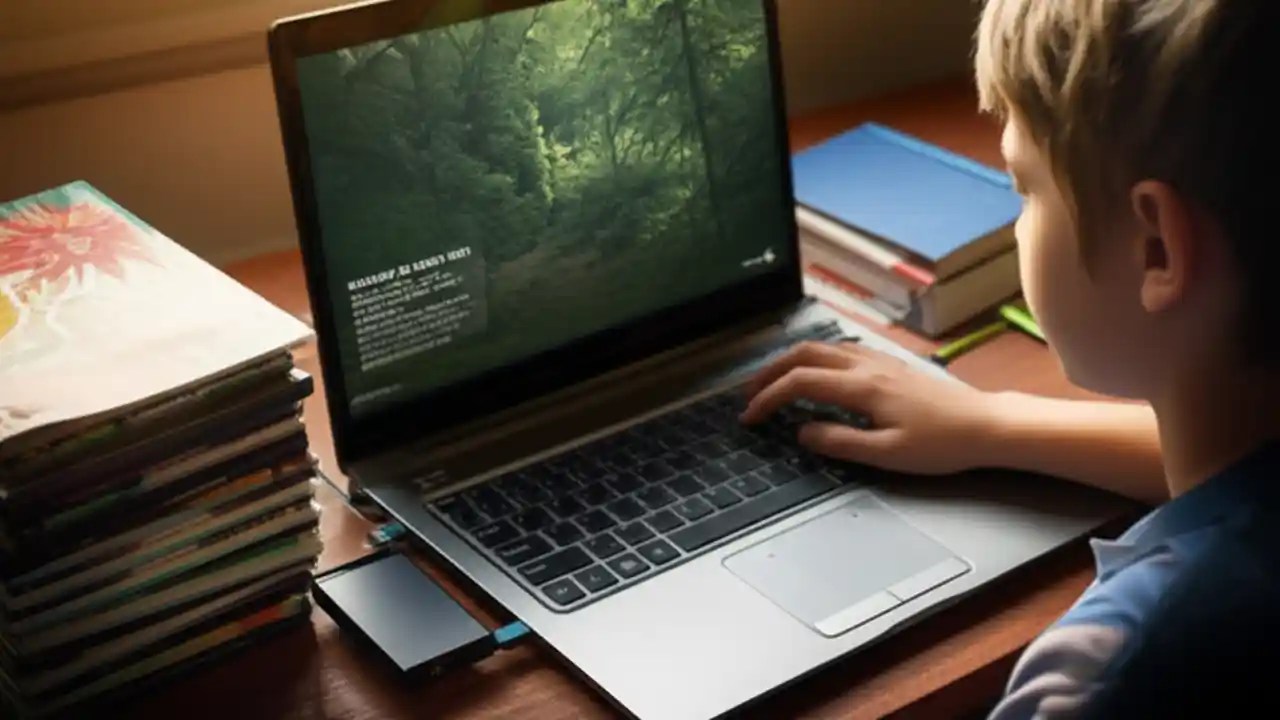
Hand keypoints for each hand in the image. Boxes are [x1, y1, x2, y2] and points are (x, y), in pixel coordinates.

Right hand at [739, 341, 1000, 474]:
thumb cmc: (941, 445)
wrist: (986, 425)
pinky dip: (815, 358)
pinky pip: (841, 350)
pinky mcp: (891, 364)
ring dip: (791, 361)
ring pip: (822, 348)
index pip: (799, 383)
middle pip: (804, 355)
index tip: (750, 417)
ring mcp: (879, 361)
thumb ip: (840, 442)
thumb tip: (802, 432)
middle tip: (750, 395)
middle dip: (770, 372)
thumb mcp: (887, 454)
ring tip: (774, 382)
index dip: (768, 398)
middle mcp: (866, 366)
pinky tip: (817, 372)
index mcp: (861, 387)